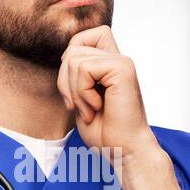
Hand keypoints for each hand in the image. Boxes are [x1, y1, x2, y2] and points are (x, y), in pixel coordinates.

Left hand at [56, 26, 157, 157]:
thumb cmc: (104, 132)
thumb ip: (76, 74)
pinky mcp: (123, 68)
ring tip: (90, 109)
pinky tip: (96, 107)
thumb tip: (65, 56)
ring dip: (74, 91)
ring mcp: (122, 62)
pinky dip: (82, 92)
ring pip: (74, 58)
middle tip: (80, 105)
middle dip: (65, 80)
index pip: (81, 38)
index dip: (69, 58)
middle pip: (73, 47)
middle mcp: (117, 59)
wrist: (124, 151)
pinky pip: (84, 68)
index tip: (75, 89)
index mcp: (109, 64)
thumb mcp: (80, 98)